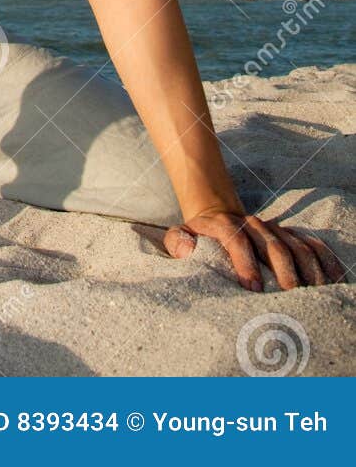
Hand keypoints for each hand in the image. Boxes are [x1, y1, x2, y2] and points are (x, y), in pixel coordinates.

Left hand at [162, 208, 344, 290]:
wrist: (216, 214)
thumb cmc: (198, 237)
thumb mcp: (180, 236)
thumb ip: (179, 243)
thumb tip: (189, 248)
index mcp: (223, 224)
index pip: (235, 239)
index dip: (244, 262)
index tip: (252, 288)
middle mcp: (250, 224)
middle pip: (271, 243)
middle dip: (282, 271)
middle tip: (289, 298)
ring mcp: (271, 228)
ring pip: (294, 243)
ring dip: (306, 268)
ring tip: (312, 294)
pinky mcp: (286, 234)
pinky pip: (310, 243)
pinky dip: (323, 259)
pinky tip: (333, 279)